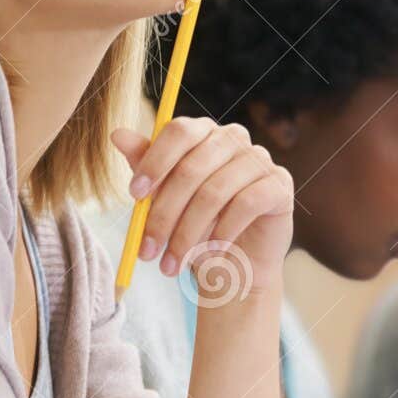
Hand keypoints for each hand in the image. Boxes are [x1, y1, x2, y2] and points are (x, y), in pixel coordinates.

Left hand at [111, 117, 293, 291]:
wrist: (233, 265)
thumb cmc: (195, 228)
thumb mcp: (163, 199)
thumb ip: (144, 166)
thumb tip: (117, 134)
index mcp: (202, 132)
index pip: (178, 131)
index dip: (155, 162)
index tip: (135, 196)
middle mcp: (232, 138)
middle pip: (192, 167)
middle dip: (164, 214)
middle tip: (147, 250)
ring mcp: (259, 159)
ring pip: (215, 192)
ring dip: (188, 233)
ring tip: (172, 263)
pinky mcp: (279, 184)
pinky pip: (246, 204)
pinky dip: (223, 233)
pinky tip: (211, 252)